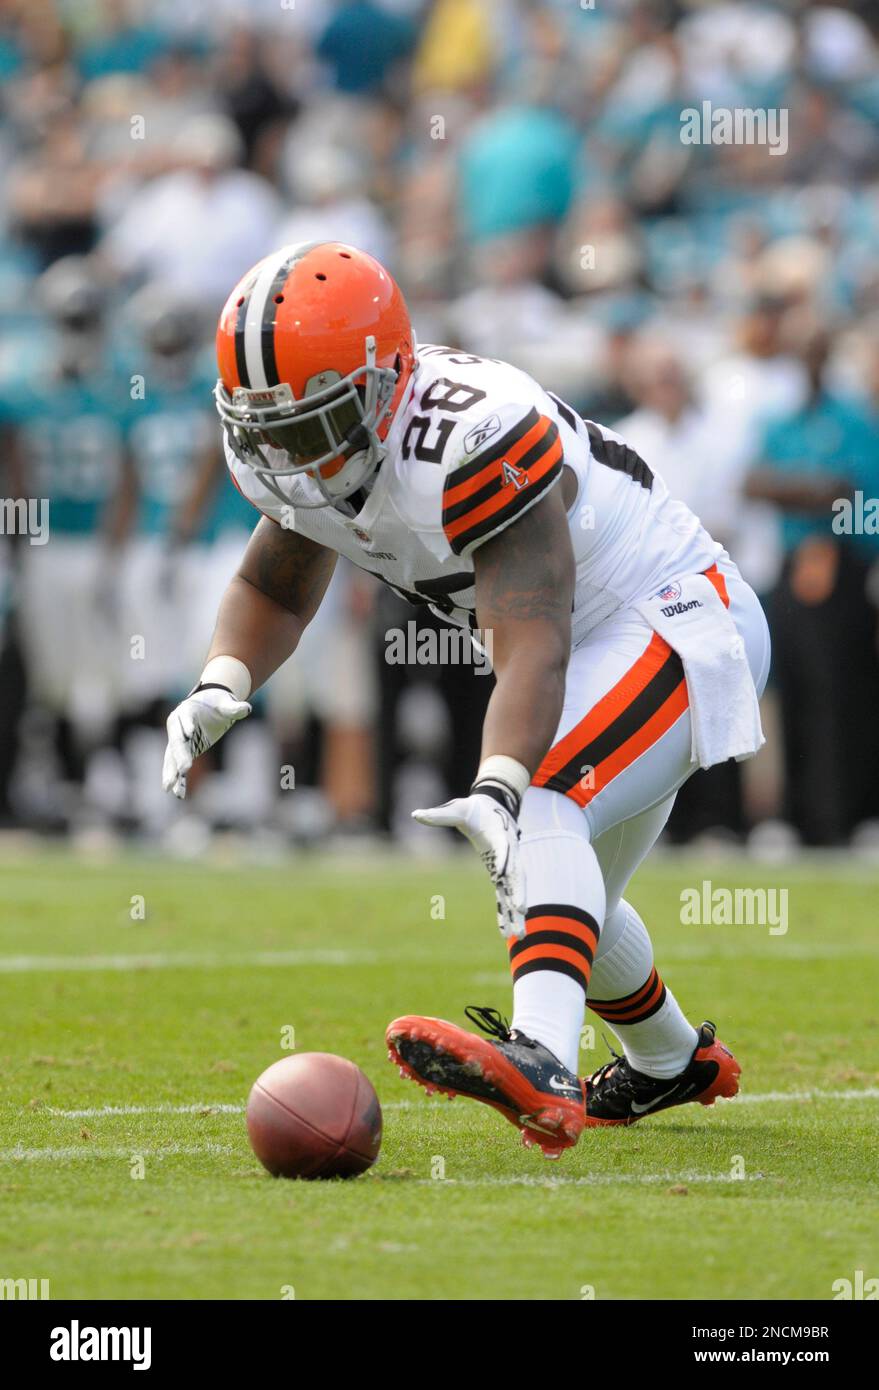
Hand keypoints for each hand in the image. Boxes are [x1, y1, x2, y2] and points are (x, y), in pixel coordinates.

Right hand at [162, 684, 250, 798]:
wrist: (209, 705)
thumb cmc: (218, 703)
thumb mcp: (226, 704)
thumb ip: (234, 708)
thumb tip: (247, 709)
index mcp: (186, 710)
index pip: (184, 717)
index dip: (186, 724)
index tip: (190, 734)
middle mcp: (177, 725)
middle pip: (177, 741)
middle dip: (180, 755)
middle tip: (184, 769)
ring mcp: (178, 740)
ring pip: (172, 757)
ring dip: (171, 772)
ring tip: (169, 788)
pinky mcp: (184, 751)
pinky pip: (178, 766)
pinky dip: (179, 779)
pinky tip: (179, 794)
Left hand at [412, 793, 525, 938]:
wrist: (494, 807)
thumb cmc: (474, 809)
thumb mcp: (457, 809)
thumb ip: (439, 815)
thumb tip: (415, 814)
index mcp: (498, 834)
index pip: (502, 847)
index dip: (503, 859)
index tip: (501, 873)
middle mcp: (508, 853)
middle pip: (515, 875)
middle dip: (518, 893)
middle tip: (521, 911)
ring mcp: (506, 865)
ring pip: (514, 890)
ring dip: (516, 912)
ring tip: (520, 935)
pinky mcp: (501, 874)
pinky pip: (505, 894)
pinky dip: (506, 912)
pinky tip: (506, 932)